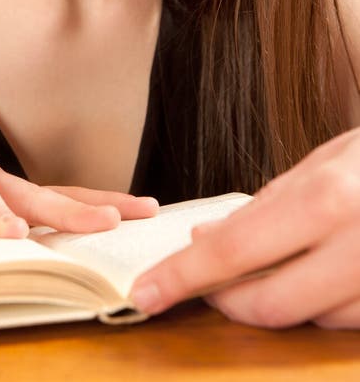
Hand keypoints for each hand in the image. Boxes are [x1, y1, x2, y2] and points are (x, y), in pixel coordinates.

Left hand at [129, 127, 359, 328]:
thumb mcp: (322, 161)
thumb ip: (267, 206)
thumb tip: (208, 242)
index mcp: (327, 199)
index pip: (234, 251)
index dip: (182, 277)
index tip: (145, 294)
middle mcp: (358, 246)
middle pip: (268, 304)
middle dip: (226, 299)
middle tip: (206, 281)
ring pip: (310, 320)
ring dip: (277, 299)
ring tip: (271, 262)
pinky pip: (347, 322)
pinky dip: (319, 303)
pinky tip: (313, 272)